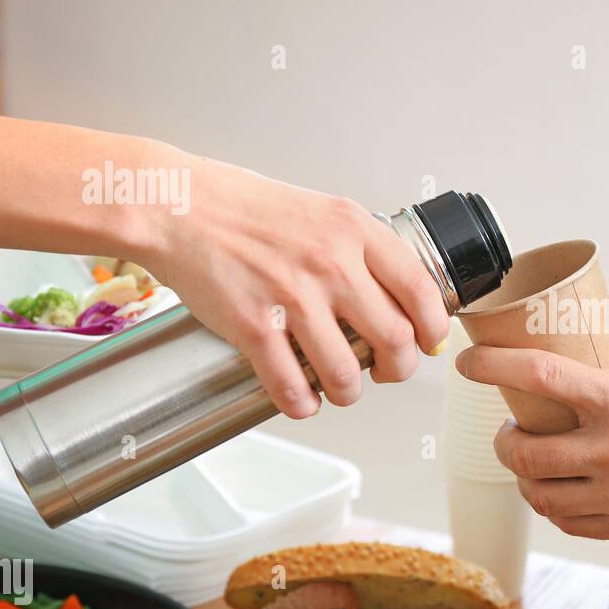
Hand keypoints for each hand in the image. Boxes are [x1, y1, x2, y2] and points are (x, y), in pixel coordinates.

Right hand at [137, 147, 448, 418]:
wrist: (176, 204)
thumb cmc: (245, 208)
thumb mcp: (322, 211)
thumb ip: (360, 249)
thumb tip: (397, 295)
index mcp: (354, 231)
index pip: (421, 291)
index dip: (432, 328)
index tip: (427, 342)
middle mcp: (331, 263)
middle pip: (395, 339)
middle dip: (398, 368)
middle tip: (386, 370)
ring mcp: (292, 296)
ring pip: (347, 373)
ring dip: (349, 392)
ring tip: (340, 387)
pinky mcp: (252, 325)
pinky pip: (292, 386)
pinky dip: (303, 403)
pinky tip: (301, 398)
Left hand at [454, 312, 608, 541]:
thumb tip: (590, 310)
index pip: (535, 377)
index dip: (491, 366)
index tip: (470, 363)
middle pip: (523, 452)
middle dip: (503, 438)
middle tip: (509, 426)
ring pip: (543, 496)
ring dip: (526, 478)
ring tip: (533, 462)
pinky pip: (575, 524)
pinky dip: (558, 507)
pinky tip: (562, 491)